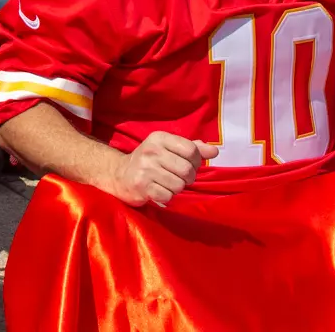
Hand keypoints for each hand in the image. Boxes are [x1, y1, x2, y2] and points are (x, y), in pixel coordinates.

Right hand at [102, 132, 217, 207]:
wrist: (120, 174)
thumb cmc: (150, 161)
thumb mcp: (168, 149)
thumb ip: (192, 148)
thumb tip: (215, 151)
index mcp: (159, 138)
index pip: (191, 150)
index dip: (195, 161)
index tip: (187, 164)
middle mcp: (151, 151)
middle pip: (187, 170)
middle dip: (187, 178)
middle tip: (177, 177)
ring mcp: (145, 168)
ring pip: (179, 185)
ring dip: (176, 188)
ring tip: (166, 184)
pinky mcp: (141, 186)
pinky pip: (168, 196)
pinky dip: (166, 197)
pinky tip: (158, 191)